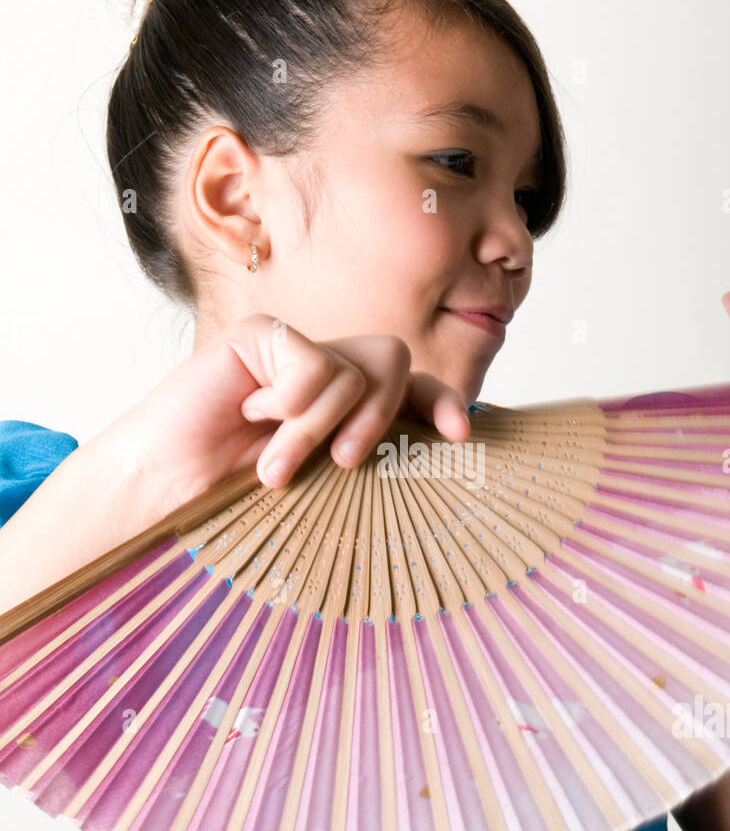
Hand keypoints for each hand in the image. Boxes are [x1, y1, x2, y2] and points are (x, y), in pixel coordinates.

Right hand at [112, 313, 471, 506]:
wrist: (169, 489)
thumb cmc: (235, 495)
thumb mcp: (319, 484)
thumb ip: (364, 455)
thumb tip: (434, 451)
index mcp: (345, 407)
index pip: (410, 386)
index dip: (440, 400)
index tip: (459, 434)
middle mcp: (325, 373)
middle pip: (393, 361)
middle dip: (380, 416)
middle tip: (343, 462)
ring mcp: (293, 349)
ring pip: (356, 370)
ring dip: (319, 427)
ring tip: (274, 466)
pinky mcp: (263, 336)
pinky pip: (314, 363)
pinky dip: (291, 404)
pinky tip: (248, 417)